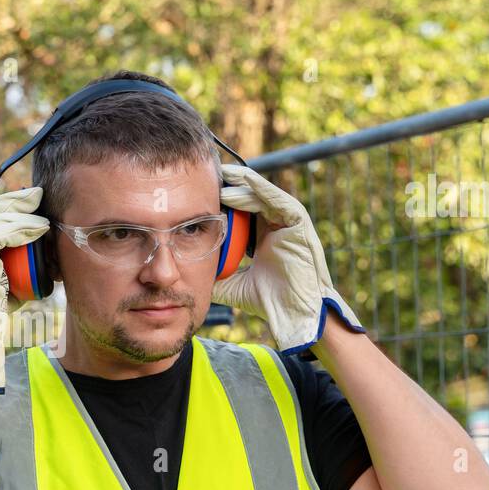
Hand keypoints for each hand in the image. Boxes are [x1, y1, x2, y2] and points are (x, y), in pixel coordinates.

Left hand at [212, 164, 363, 354]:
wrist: (293, 314)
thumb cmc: (270, 302)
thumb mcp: (234, 285)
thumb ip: (216, 276)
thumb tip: (189, 277)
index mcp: (263, 237)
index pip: (242, 212)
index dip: (224, 202)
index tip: (202, 194)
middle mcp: (276, 227)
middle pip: (252, 198)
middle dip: (231, 186)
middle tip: (209, 176)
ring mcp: (289, 224)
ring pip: (263, 196)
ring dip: (242, 184)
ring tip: (220, 177)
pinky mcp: (299, 223)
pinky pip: (278, 200)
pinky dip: (259, 190)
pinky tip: (239, 184)